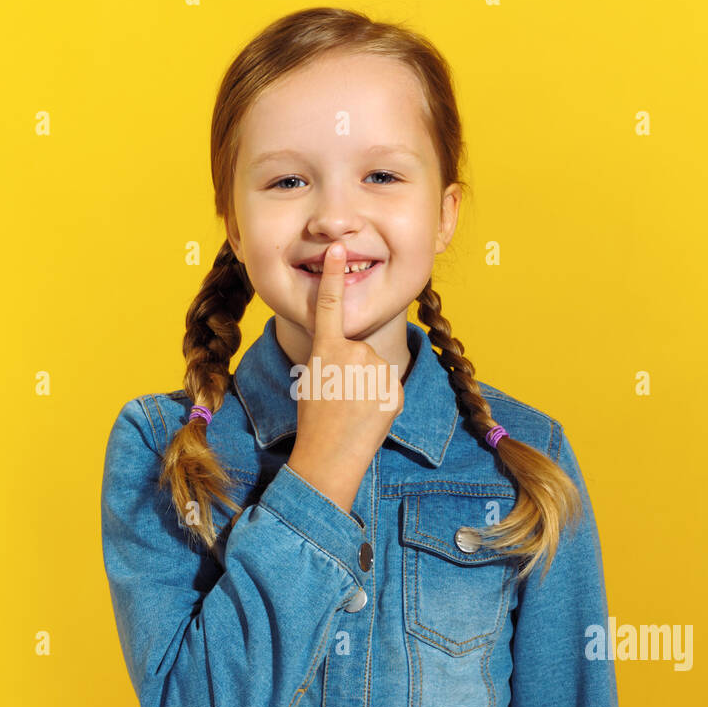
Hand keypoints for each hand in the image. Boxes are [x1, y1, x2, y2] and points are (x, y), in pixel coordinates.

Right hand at [285, 241, 403, 512]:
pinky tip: (368, 417)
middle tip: (339, 399)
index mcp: (326, 350)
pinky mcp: (395, 388)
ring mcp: (377, 371)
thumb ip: (332, 358)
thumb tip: (351, 356)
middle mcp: (354, 353)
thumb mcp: (313, 381)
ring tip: (353, 410)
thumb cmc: (314, 421)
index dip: (333, 276)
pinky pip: (388, 386)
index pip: (329, 306)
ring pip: (375, 369)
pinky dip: (380, 399)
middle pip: (358, 351)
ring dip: (367, 386)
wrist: (330, 457)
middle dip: (352, 370)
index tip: (337, 249)